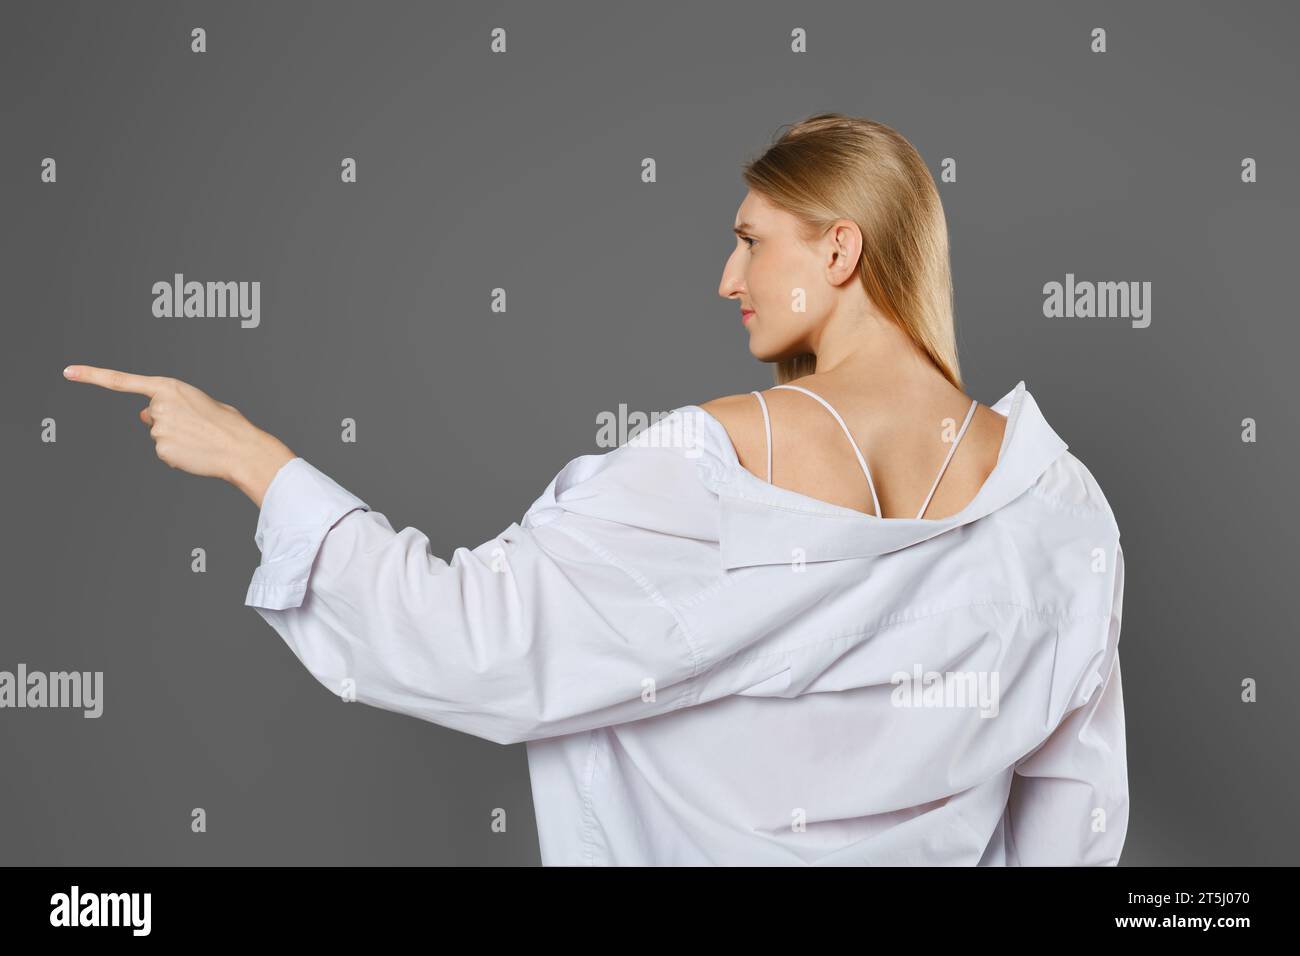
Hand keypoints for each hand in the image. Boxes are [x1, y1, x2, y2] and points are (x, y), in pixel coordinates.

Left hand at [63, 364, 295, 504]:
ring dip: (176, 439)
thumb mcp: (199, 402)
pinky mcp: (161, 450)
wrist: (241, 448)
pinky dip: (177, 455)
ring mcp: (157, 429)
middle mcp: (158, 406)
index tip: (68, 372)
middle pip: (151, 415)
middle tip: (196, 426)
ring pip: (158, 435)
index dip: (92, 376)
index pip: (120, 381)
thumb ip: (170, 403)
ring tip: (200, 440)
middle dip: (168, 420)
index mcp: (168, 387)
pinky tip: (195, 453)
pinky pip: (164, 453)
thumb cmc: (227, 424)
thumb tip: (143, 415)